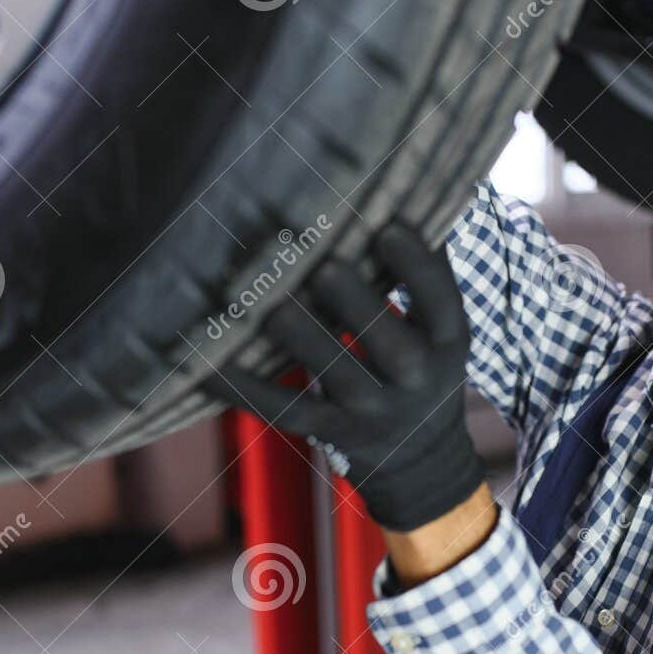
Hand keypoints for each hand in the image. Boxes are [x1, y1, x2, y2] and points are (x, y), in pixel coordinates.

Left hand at [204, 224, 484, 532]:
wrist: (421, 460)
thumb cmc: (420, 368)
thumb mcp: (439, 331)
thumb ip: (423, 278)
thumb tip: (405, 193)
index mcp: (447, 342)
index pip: (440, 301)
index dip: (418, 267)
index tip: (390, 227)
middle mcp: (416, 379)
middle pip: (389, 342)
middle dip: (356, 303)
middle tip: (324, 267)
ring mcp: (372, 411)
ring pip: (334, 375)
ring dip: (302, 339)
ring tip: (272, 305)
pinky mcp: (330, 430)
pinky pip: (283, 408)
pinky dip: (242, 387)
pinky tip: (205, 365)